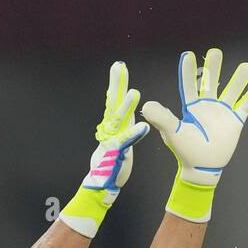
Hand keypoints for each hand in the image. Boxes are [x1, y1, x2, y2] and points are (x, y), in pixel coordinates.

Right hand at [80, 61, 149, 195]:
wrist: (103, 181)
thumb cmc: (113, 159)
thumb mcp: (120, 138)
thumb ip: (122, 124)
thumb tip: (125, 110)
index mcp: (115, 123)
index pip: (114, 98)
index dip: (117, 82)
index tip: (119, 65)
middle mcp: (111, 128)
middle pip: (113, 102)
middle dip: (116, 84)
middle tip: (119, 66)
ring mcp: (113, 139)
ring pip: (119, 119)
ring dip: (127, 106)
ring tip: (135, 92)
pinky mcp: (117, 152)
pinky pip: (127, 142)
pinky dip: (134, 134)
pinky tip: (144, 127)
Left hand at [140, 47, 247, 221]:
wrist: (203, 168)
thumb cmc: (185, 151)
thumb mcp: (172, 133)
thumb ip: (162, 118)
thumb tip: (147, 105)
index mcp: (191, 107)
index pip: (189, 85)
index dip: (188, 72)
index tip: (188, 55)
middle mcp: (207, 106)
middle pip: (211, 82)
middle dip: (214, 68)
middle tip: (215, 52)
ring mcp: (222, 112)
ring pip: (232, 91)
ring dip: (239, 79)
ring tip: (246, 66)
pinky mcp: (235, 121)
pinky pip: (245, 106)